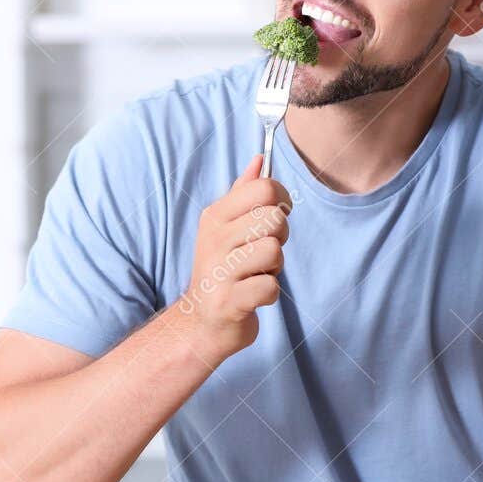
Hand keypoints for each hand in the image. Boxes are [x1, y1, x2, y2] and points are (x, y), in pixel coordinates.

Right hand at [175, 153, 292, 360]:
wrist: (201, 321)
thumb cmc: (222, 269)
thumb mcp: (226, 227)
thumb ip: (243, 193)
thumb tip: (259, 160)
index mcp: (216, 215)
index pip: (264, 188)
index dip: (282, 200)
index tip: (276, 215)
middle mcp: (214, 238)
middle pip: (274, 218)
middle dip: (279, 237)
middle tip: (263, 252)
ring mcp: (219, 270)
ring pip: (274, 251)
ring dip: (274, 268)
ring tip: (256, 274)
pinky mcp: (228, 301)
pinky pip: (270, 287)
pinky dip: (269, 293)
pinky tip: (253, 295)